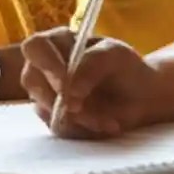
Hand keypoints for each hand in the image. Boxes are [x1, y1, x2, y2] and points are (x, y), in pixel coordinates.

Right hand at [20, 28, 156, 138]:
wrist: (143, 97)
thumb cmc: (126, 67)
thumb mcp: (115, 56)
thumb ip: (92, 65)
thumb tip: (69, 91)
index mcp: (57, 43)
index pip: (35, 48)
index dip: (45, 65)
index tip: (64, 84)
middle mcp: (46, 68)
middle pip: (30, 80)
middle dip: (54, 98)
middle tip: (80, 108)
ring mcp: (48, 94)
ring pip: (45, 108)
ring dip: (78, 117)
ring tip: (108, 120)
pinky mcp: (57, 118)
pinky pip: (60, 128)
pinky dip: (84, 130)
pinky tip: (106, 125)